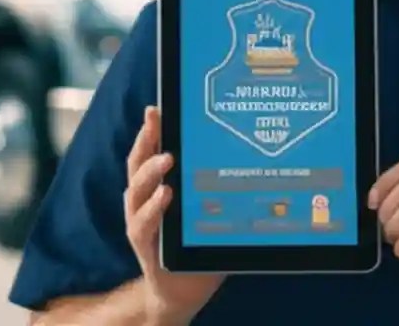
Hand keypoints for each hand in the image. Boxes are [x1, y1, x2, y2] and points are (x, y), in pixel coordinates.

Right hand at [125, 106, 223, 324]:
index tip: (158, 106)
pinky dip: (154, 208)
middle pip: (138, 162)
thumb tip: (261, 158)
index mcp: (158, 185)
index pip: (151, 150)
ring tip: (167, 159)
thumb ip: (223, 188)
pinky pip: (143, 223)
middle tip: (157, 119)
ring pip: (136, 189)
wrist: (182, 291)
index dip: (152, 128)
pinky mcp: (144, 245)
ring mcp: (141, 220)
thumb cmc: (199, 245)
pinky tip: (165, 196)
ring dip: (150, 171)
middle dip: (146, 138)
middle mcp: (144, 199)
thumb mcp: (212, 211)